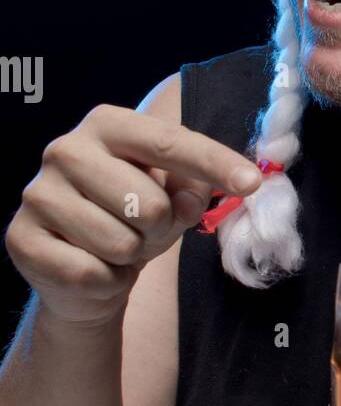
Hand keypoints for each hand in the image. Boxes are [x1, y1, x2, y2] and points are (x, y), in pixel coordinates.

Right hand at [4, 103, 261, 326]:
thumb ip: (190, 193)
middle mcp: (65, 149)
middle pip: (147, 202)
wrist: (82, 276)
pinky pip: (90, 273)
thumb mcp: (173, 202)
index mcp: (106, 125)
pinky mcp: (21, 238)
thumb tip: (192, 202)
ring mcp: (37, 194)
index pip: (169, 142)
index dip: (215, 163)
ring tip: (115, 249)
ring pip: (120, 242)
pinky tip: (91, 268)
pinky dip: (105, 281)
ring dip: (131, 257)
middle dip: (159, 229)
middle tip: (142, 231)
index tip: (253, 182)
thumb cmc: (133, 223)